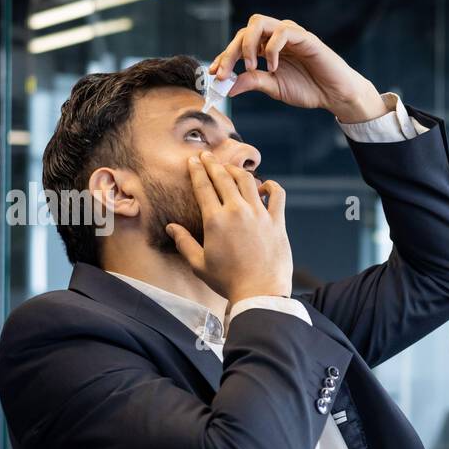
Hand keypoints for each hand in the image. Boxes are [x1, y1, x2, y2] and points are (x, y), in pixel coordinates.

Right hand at [166, 152, 293, 304]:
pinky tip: (265, 185)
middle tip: (206, 157)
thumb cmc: (228, 281)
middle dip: (212, 164)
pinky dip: (271, 186)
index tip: (193, 161)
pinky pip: (277, 195)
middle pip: (223, 178)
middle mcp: (237, 211)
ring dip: (237, 171)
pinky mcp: (277, 221)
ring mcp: (259, 214)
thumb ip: (184, 243)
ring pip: (248, 181)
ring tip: (230, 169)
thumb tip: (171, 228)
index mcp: (215, 220)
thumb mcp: (199, 264)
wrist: (260, 292)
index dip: (197, 170)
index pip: (203, 186)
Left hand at [210, 14, 386, 122]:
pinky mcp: (304, 37)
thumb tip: (227, 85)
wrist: (335, 95)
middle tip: (224, 73)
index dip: (224, 57)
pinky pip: (282, 32)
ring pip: (258, 23)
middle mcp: (276, 37)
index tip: (214, 74)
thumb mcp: (274, 88)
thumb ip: (252, 82)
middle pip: (244, 31)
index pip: (239, 44)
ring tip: (250, 67)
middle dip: (230, 52)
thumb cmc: (308, 89)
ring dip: (248, 45)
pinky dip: (272, 49)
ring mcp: (290, 34)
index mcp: (267, 48)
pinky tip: (274, 66)